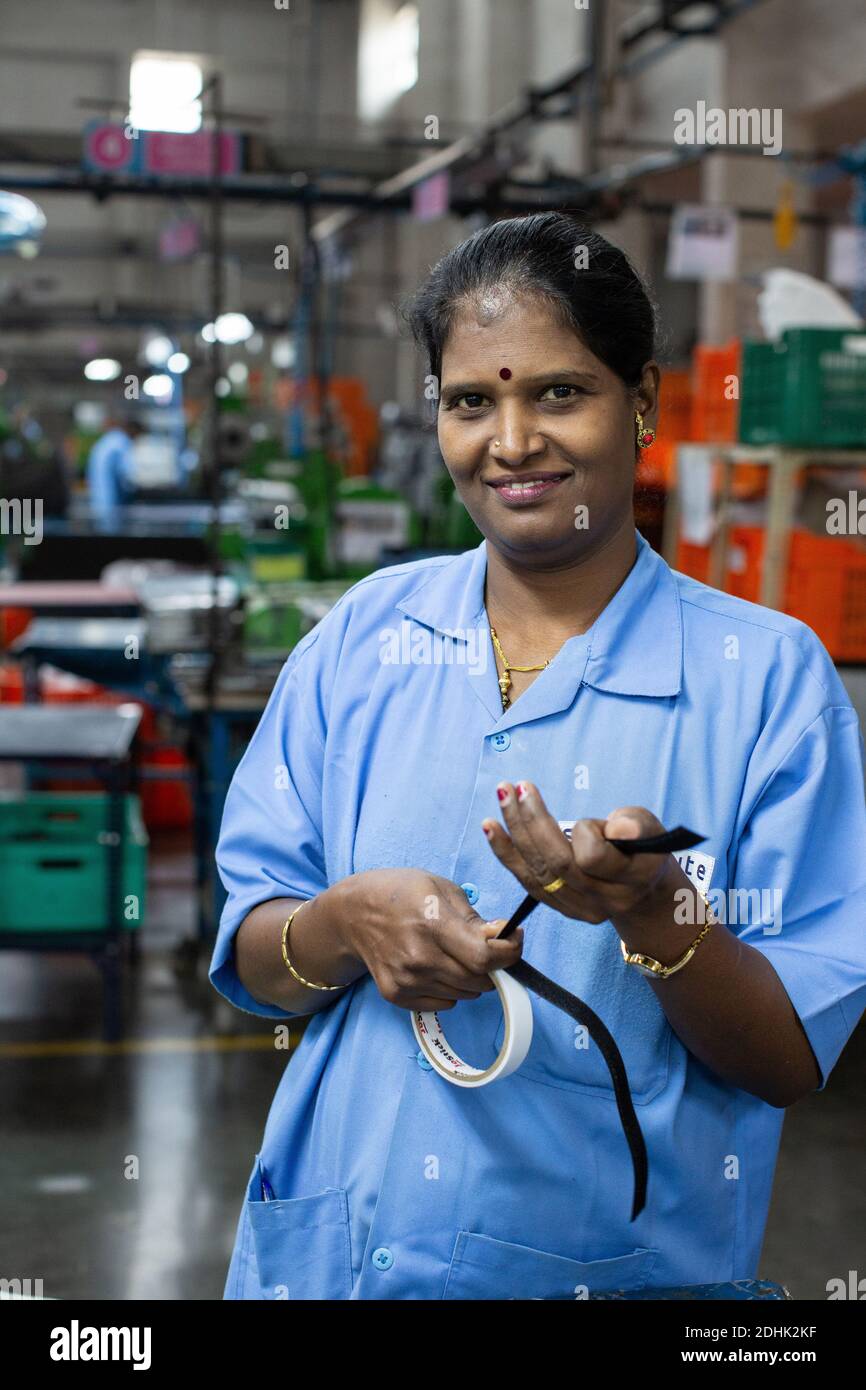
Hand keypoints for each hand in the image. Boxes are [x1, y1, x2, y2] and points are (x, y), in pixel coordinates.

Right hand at [329, 868, 523, 1011]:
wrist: (352, 913)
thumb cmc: (401, 893)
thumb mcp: (442, 889)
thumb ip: (475, 918)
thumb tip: (505, 937)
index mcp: (432, 924)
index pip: (484, 956)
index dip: (510, 952)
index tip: (514, 940)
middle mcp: (419, 957)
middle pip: (479, 980)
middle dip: (492, 965)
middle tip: (485, 946)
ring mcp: (406, 980)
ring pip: (465, 994)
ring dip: (471, 977)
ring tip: (454, 952)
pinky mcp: (397, 995)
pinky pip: (445, 1003)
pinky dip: (451, 989)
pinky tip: (436, 965)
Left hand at [482, 782, 682, 931]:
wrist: (641, 886)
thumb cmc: (642, 844)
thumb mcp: (649, 827)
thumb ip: (636, 824)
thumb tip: (616, 827)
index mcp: (631, 880)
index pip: (593, 858)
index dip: (584, 832)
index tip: (585, 819)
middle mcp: (604, 901)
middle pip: (557, 864)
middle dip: (532, 822)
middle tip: (516, 786)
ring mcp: (580, 909)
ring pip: (538, 872)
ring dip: (514, 832)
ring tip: (502, 795)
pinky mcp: (561, 908)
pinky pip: (527, 881)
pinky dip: (506, 853)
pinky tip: (491, 828)